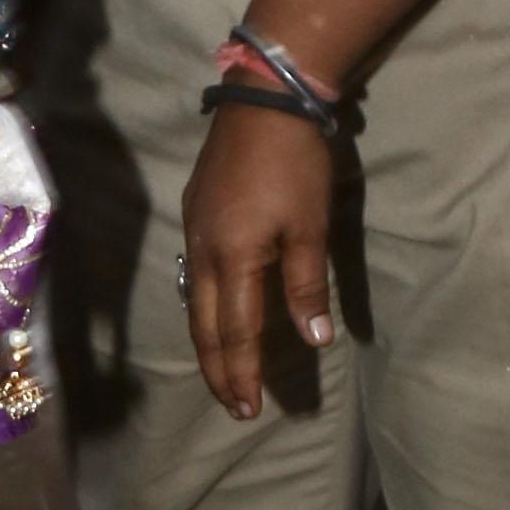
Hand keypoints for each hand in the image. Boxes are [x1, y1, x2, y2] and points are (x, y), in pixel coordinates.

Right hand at [180, 105, 336, 417]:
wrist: (263, 101)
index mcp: (232, 259)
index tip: (250, 409)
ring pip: (196, 303)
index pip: (236, 333)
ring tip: (224, 370)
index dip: (243, 373)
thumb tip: (315, 340)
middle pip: (205, 327)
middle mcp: (203, 252)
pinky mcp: (195, 212)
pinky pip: (195, 276)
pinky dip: (205, 308)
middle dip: (219, 370)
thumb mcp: (310, 227)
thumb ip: (307, 286)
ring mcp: (193, 231)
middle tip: (234, 405)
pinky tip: (216, 312)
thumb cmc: (295, 165)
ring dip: (209, 342)